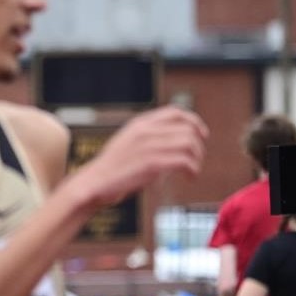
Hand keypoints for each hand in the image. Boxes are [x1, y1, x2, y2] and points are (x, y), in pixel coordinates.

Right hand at [71, 106, 208, 208]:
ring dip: (197, 158)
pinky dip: (193, 169)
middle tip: (197, 158)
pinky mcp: (152, 163)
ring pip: (189, 144)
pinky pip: (184, 161)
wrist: (94, 183)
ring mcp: (149, 146)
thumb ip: (147, 137)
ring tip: (194, 169)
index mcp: (139, 123)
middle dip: (198, 145)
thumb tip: (172, 141)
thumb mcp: (127, 143)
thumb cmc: (111, 169)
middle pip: (187, 129)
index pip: (175, 112)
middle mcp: (146, 131)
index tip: (201, 134)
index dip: (194, 121)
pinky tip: (190, 176)